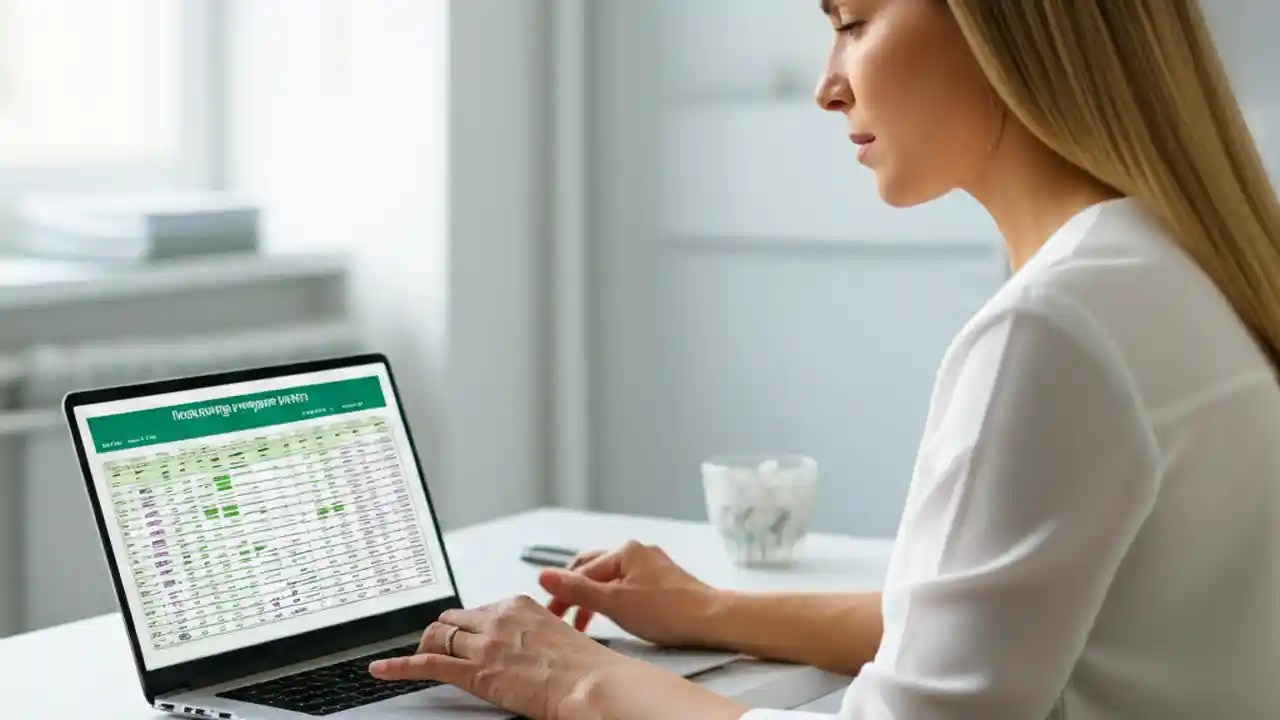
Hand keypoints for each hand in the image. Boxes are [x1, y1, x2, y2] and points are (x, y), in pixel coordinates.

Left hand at [368, 595, 634, 718]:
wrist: (590, 683)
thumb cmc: (584, 667)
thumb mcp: (558, 635)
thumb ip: (534, 632)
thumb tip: (530, 644)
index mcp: (518, 604)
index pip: (478, 610)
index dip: (468, 627)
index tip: (466, 636)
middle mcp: (496, 618)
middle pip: (452, 619)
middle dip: (444, 634)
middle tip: (441, 649)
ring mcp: (483, 644)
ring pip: (436, 636)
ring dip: (426, 647)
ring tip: (417, 658)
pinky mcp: (473, 672)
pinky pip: (425, 665)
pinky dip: (397, 666)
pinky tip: (380, 669)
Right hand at [538, 540, 720, 646]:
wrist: (712, 619)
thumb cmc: (666, 610)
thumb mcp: (614, 603)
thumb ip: (577, 590)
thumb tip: (542, 575)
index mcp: (624, 550)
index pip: (581, 571)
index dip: (562, 593)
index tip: (550, 615)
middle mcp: (638, 552)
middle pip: (594, 569)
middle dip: (575, 591)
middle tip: (561, 615)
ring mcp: (652, 566)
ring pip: (611, 579)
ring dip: (593, 598)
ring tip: (583, 623)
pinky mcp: (663, 582)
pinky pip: (627, 586)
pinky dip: (612, 600)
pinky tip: (611, 615)